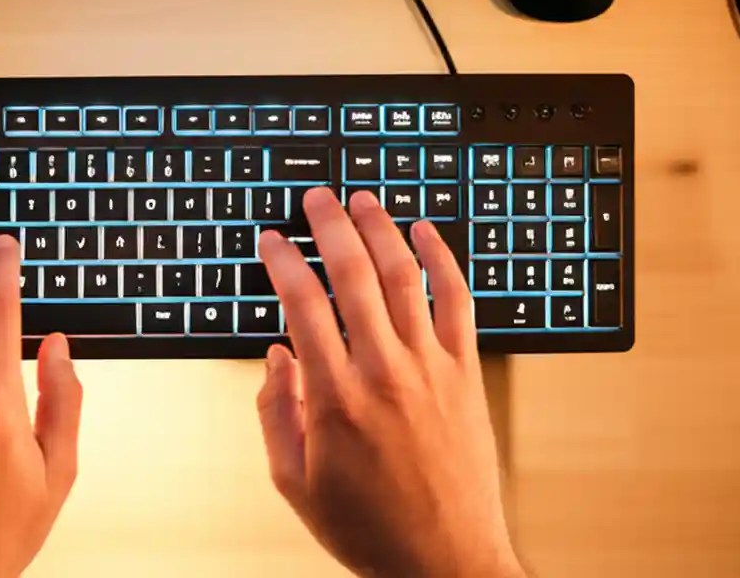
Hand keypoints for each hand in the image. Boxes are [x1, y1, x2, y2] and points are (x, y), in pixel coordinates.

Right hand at [256, 188, 522, 577]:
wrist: (446, 562)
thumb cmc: (371, 529)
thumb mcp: (295, 483)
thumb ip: (276, 413)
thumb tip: (276, 358)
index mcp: (335, 399)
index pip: (302, 304)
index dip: (284, 261)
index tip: (272, 239)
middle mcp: (384, 373)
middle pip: (353, 274)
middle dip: (330, 225)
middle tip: (316, 198)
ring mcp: (431, 369)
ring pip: (405, 277)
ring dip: (381, 230)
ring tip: (364, 200)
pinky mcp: (466, 375)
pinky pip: (458, 302)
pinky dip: (443, 261)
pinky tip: (428, 234)